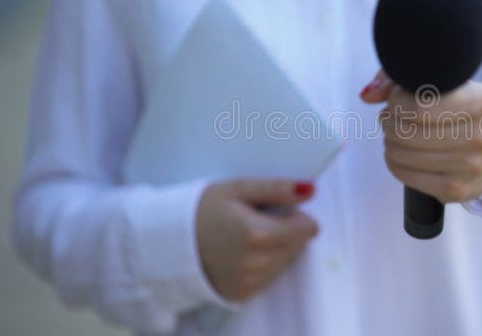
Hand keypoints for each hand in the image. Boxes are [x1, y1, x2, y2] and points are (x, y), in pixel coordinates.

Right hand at [196, 179, 317, 300]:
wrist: (170, 241)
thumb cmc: (203, 209)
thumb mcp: (239, 188)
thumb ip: (277, 188)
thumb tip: (311, 189)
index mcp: (259, 234)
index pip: (309, 228)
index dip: (295, 215)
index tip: (274, 210)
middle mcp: (258, 263)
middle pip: (299, 245)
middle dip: (286, 231)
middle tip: (256, 221)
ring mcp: (250, 281)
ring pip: (286, 261)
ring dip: (276, 248)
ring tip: (246, 237)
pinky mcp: (243, 293)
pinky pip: (270, 276)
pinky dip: (263, 264)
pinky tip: (241, 253)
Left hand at [360, 70, 481, 202]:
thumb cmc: (469, 107)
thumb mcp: (451, 82)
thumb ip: (404, 78)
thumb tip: (367, 94)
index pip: (419, 105)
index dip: (396, 101)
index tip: (396, 98)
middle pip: (407, 131)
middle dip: (389, 120)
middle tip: (391, 116)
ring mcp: (471, 170)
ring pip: (402, 154)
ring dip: (390, 140)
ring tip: (397, 132)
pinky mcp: (458, 192)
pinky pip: (405, 176)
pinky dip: (394, 162)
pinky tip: (402, 152)